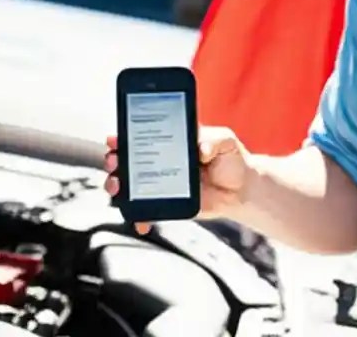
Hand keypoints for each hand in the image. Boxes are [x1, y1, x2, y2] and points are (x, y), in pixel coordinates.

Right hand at [103, 126, 252, 233]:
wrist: (242, 191)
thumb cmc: (231, 159)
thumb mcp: (225, 141)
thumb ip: (214, 140)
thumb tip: (202, 148)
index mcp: (168, 142)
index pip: (139, 136)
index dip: (123, 137)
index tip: (115, 139)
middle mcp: (159, 161)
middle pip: (127, 160)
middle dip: (114, 161)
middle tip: (115, 162)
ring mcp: (160, 184)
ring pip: (129, 185)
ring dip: (117, 186)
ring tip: (118, 188)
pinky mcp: (167, 204)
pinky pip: (146, 210)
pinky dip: (139, 216)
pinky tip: (140, 220)